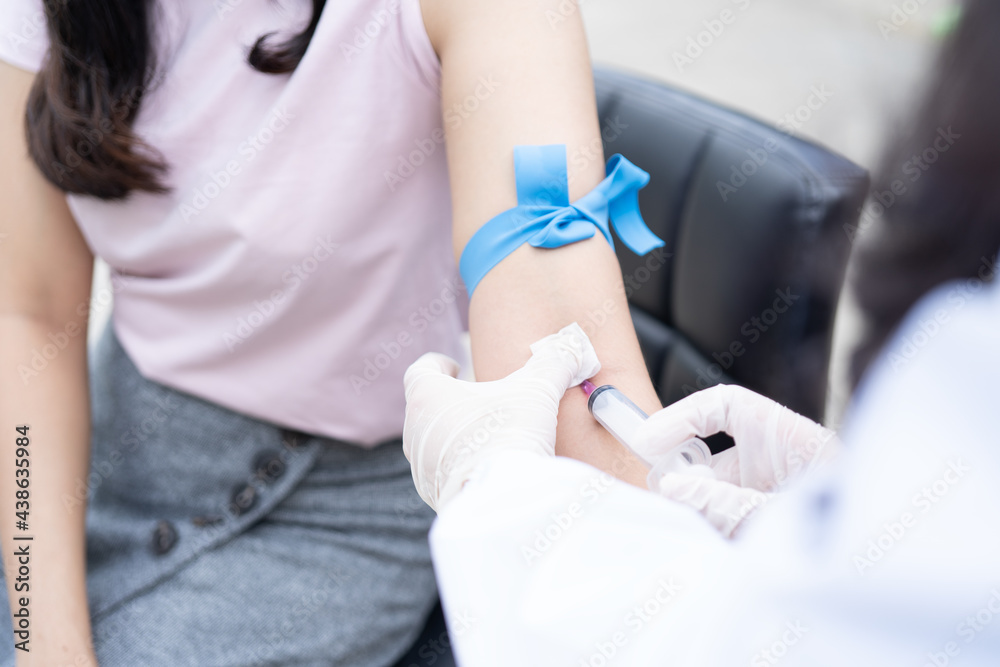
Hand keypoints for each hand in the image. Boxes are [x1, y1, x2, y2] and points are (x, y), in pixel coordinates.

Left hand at [403, 322, 599, 511]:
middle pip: (427, 406)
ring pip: (434, 442)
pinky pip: (446, 473)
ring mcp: (422, 467)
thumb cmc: (510, 433)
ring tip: (488, 435)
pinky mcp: (435, 495)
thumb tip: (573, 346)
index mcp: (426, 396)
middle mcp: (415, 431)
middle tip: (481, 399)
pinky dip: (463, 465)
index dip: (438, 364)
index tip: (457, 366)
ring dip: (456, 434)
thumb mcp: (536, 390)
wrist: (502, 501)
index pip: (420, 370)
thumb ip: (553, 363)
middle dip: (452, 400)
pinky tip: (489, 467)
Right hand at [634, 384, 840, 536]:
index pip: (723, 407)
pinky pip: (724, 523)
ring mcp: (768, 495)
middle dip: (681, 474)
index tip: (649, 437)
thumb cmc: (855, 521)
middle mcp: (774, 462)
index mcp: (784, 436)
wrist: (888, 563)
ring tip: (687, 523)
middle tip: (659, 491)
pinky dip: (710, 531)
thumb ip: (726, 501)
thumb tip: (673, 489)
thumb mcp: (784, 509)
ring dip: (696, 508)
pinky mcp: (762, 526)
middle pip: (710, 457)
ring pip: (713, 495)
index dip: (682, 416)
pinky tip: (709, 539)